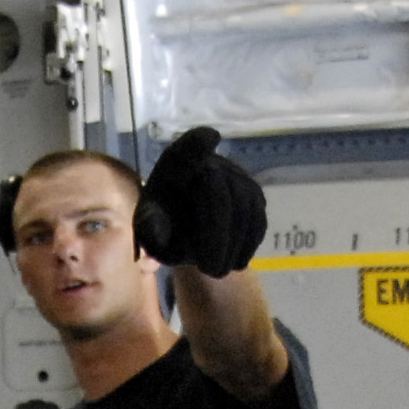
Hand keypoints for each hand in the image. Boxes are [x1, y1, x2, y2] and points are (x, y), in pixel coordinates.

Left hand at [135, 124, 267, 275]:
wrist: (186, 232)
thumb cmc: (163, 230)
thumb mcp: (150, 234)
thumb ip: (150, 229)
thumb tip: (154, 227)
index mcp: (174, 166)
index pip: (186, 150)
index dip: (197, 144)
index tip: (211, 138)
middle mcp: (209, 163)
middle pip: (220, 194)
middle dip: (216, 236)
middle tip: (211, 270)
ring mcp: (237, 177)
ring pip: (244, 210)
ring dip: (232, 245)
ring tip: (217, 268)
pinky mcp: (256, 195)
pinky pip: (258, 220)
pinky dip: (247, 244)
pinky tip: (233, 259)